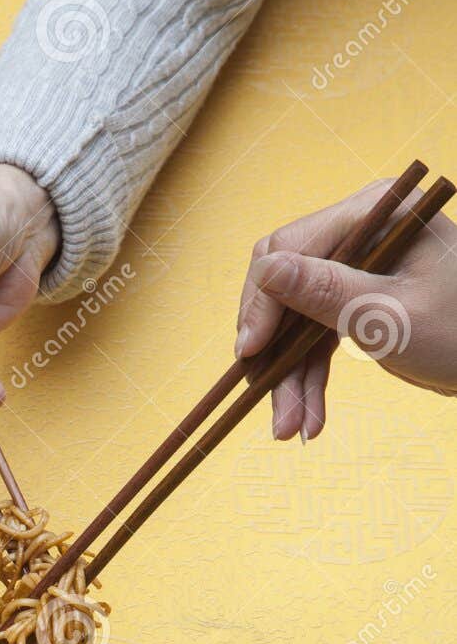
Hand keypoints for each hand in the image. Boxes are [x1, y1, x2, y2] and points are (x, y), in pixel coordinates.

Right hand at [236, 179, 456, 440]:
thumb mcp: (393, 317)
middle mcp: (361, 231)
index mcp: (376, 213)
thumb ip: (327, 292)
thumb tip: (266, 269)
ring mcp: (357, 267)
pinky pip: (314, 337)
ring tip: (290, 430)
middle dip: (273, 352)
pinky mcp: (357, 300)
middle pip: (284, 286)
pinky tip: (309, 419)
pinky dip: (309, 379)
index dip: (263, 302)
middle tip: (269, 407)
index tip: (250, 355)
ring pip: (295, 321)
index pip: (291, 248)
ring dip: (288, 378)